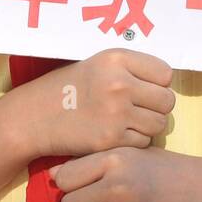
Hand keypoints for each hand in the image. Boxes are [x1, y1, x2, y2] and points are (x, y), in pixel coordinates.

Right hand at [11, 47, 174, 159]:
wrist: (35, 117)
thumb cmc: (69, 89)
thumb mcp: (98, 64)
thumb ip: (132, 69)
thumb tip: (167, 83)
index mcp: (117, 59)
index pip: (165, 74)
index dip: (158, 84)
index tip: (144, 89)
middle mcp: (119, 83)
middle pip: (167, 101)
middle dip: (157, 107)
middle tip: (140, 109)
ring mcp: (116, 113)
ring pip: (159, 124)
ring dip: (148, 126)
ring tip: (128, 122)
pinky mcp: (111, 139)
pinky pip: (143, 142)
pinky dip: (134, 142)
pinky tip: (117, 134)